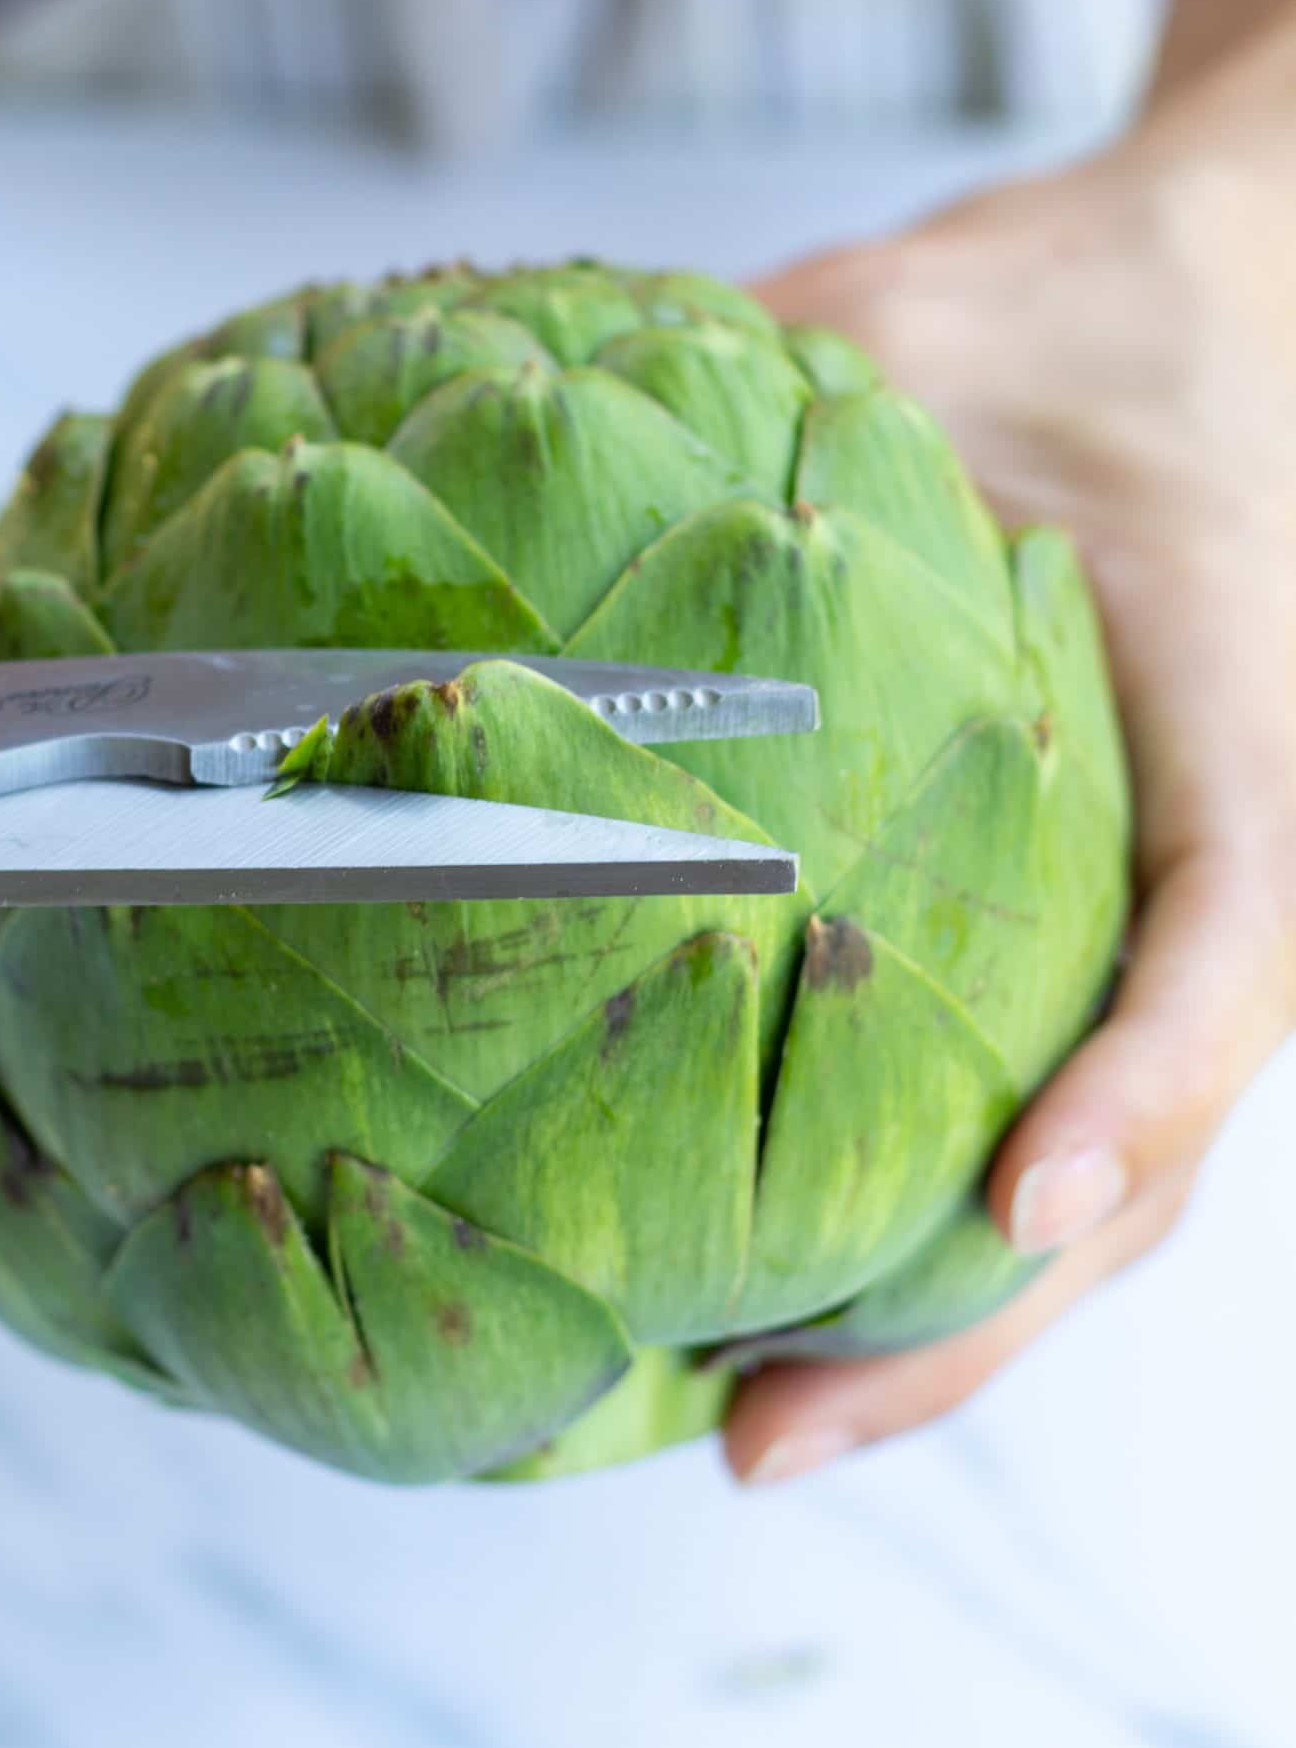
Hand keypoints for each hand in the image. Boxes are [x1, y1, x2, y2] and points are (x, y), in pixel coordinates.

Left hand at [728, 51, 1295, 1482]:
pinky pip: (988, 1115)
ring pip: (1072, 1192)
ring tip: (739, 1433)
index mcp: (1239, 735)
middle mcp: (1209, 874)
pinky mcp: (1058, 953)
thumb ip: (790, 353)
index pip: (1235, 941)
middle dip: (968, 1319)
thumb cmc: (1080, 322)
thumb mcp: (933, 311)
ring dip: (922, 1330)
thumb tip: (522, 386)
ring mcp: (1142, 936)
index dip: (1140, 1084)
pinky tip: (734, 1301)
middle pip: (1139, 1162)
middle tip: (771, 1436)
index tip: (1022, 1194)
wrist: (1190, 326)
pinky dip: (884, 1231)